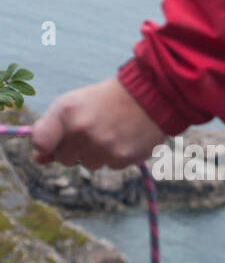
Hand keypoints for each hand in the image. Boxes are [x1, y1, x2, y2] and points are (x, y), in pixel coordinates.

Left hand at [31, 77, 166, 169]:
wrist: (148, 97)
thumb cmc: (105, 100)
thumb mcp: (72, 105)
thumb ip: (51, 129)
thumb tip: (39, 159)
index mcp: (65, 113)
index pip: (41, 143)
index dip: (45, 147)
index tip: (53, 144)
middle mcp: (82, 132)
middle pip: (64, 159)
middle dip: (73, 150)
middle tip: (89, 133)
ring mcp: (103, 147)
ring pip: (88, 165)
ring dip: (96, 154)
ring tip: (109, 134)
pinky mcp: (123, 158)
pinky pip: (110, 166)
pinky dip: (115, 156)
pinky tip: (123, 139)